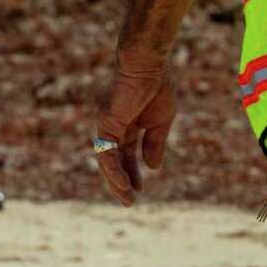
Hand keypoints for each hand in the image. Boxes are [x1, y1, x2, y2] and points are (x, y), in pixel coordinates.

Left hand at [95, 58, 176, 207]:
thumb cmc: (157, 85)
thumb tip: (153, 167)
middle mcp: (113, 127)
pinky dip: (114, 170)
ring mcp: (107, 126)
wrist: (148, 65)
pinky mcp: (105, 125)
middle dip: (121, 182)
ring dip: (116, 182)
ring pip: (107, 161)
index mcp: (127, 124)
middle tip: (129, 202)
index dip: (132, 172)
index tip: (139, 189)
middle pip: (114, 160)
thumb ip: (155, 143)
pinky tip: (124, 184)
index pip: (126, 154)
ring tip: (127, 199)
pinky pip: (107, 153)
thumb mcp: (160, 121)